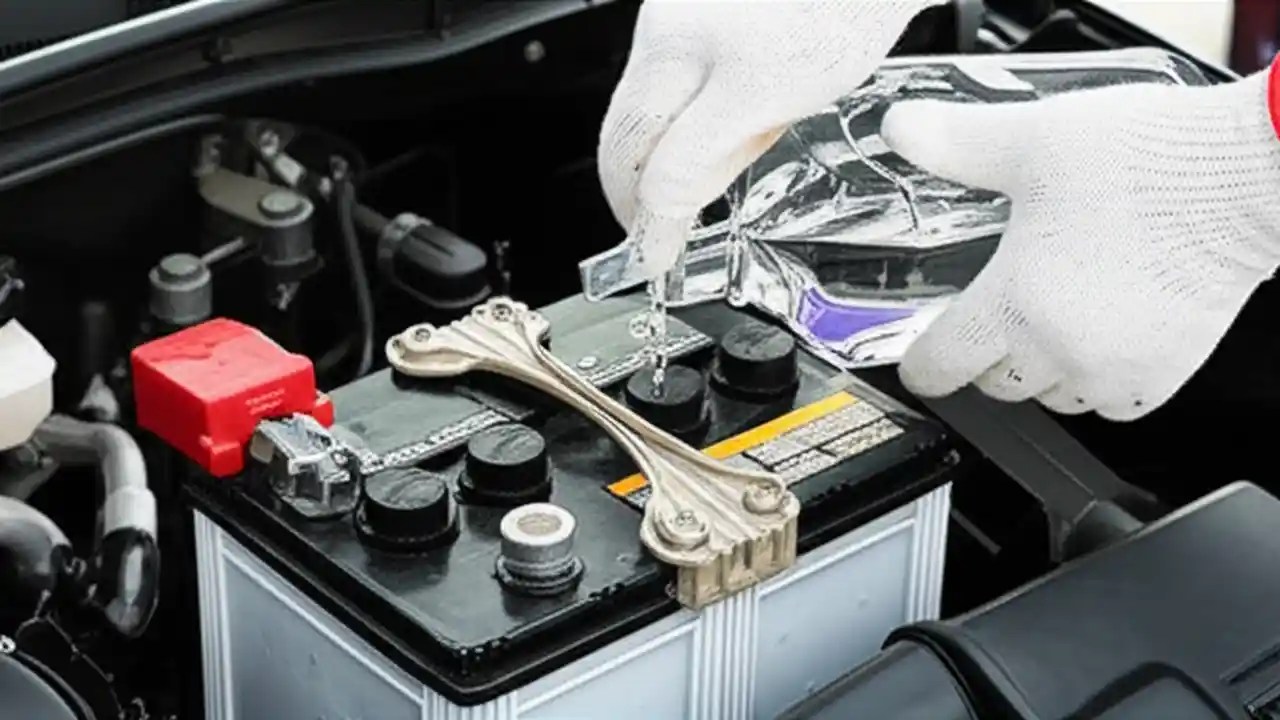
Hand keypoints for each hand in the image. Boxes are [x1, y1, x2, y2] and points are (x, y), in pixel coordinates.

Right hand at [598, 0, 942, 277]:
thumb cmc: (834, 13)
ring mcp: (696, 22)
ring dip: (681, 157)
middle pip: (638, 132)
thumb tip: (655, 217)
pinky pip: (702, 91)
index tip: (653, 251)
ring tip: (708, 188)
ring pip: (670, 115)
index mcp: (666, 50)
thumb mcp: (755, 103)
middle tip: (671, 231)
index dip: (635, 209)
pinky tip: (745, 132)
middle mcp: (670, 30)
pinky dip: (710, 126)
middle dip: (653, 186)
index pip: (622, 150)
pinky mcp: (729, 24)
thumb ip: (694, 162)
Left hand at [884, 68, 1279, 419]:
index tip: (920, 364)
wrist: (1243, 176)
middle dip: (986, 356)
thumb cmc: (1148, 161)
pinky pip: (1113, 405)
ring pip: (1053, 397)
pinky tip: (1104, 339)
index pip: (943, 363)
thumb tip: (903, 131)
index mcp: (1014, 299)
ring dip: (1043, 371)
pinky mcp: (1163, 373)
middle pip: (996, 382)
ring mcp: (1112, 368)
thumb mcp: (1030, 141)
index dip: (923, 366)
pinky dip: (1099, 383)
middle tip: (998, 316)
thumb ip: (957, 145)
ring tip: (1054, 321)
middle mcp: (1059, 346)